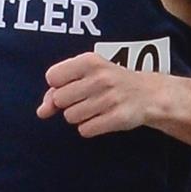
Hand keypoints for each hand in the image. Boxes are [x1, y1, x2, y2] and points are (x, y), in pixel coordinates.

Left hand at [37, 53, 154, 136]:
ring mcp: (110, 98)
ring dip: (79, 116)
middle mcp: (100, 77)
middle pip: (59, 99)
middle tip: (85, 98)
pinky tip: (102, 118)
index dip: (58, 86)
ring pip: (70, 117)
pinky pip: (84, 130)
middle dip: (67, 103)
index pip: (52, 77)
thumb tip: (42, 111)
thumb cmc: (110, 83)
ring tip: (96, 108)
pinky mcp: (118, 117)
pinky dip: (90, 128)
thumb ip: (58, 89)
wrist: (149, 94)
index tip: (73, 85)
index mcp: (90, 61)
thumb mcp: (86, 75)